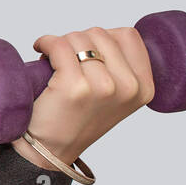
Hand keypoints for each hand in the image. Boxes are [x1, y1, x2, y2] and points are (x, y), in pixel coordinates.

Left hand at [12, 27, 155, 169]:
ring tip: (54, 61)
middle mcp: (128, 87)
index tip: (86, 51)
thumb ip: (120, 68)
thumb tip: (102, 34)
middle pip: (100, 34)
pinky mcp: (74, 86)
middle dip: (78, 41)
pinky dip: (46, 42)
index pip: (128, 36)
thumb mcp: (115, 98)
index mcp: (144, 88)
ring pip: (78, 38)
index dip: (102, 38)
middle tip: (65, 59)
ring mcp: (102, 86)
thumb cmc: (77, 119)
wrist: (49, 150)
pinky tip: (41, 50)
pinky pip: (58, 45)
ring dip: (61, 43)